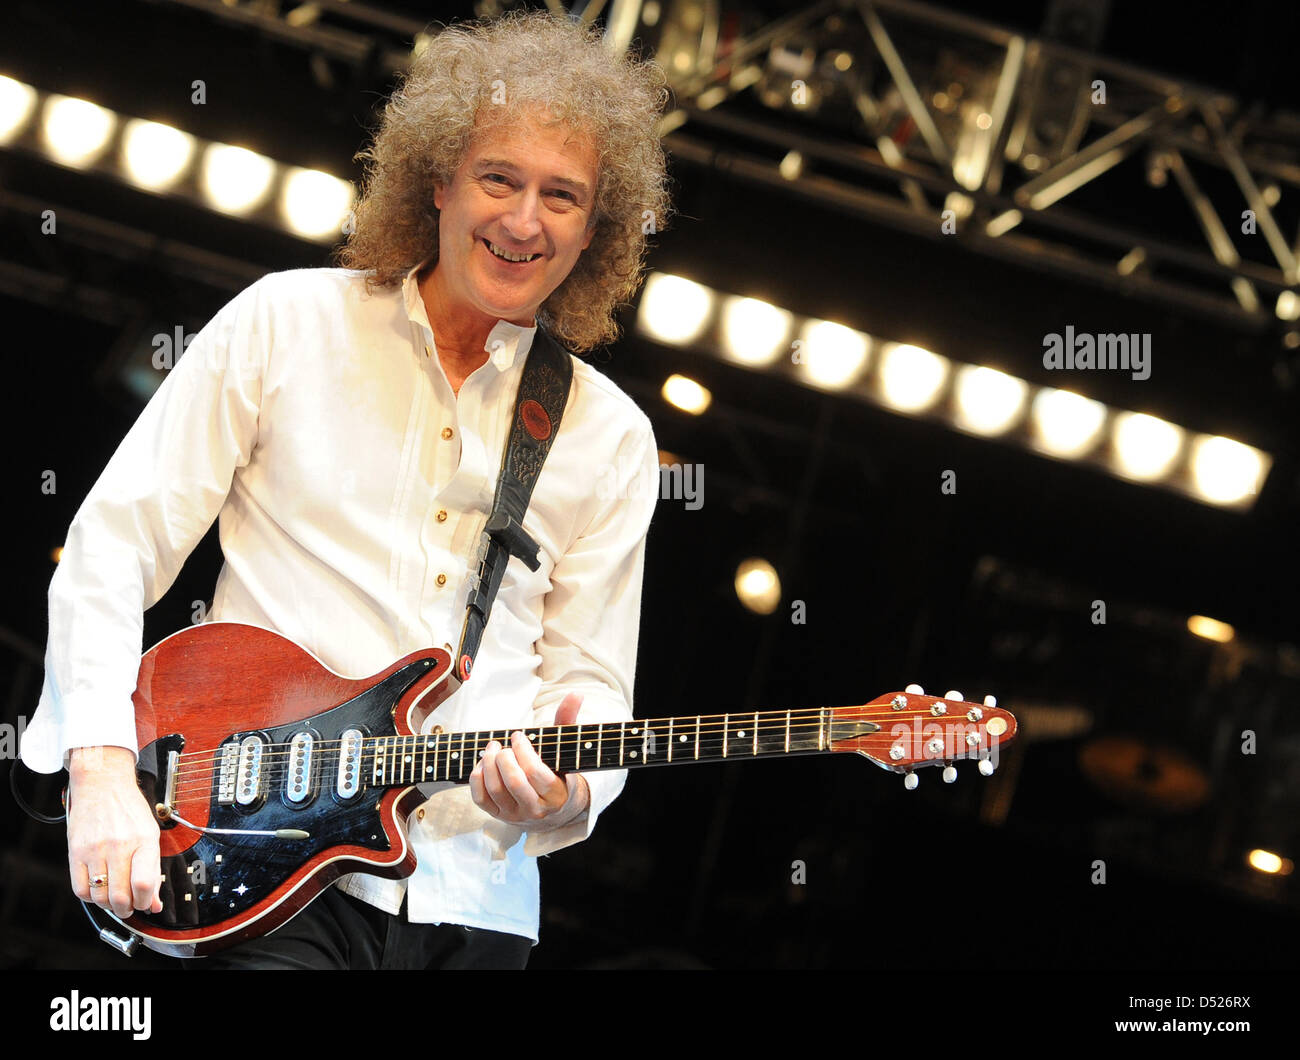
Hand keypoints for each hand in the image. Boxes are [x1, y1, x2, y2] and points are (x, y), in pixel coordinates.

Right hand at [67, 746, 163, 918]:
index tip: (146, 903)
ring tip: (116, 900)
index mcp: (144, 840)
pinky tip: (99, 891)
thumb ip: (153, 870)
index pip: (144, 883)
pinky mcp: (76, 852)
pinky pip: (80, 888)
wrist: (102, 785)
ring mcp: (95, 849)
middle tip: (130, 906)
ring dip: (109, 905)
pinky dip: (90, 897)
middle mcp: (119, 845)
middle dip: (128, 908)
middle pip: (121, 895)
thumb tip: (155, 904)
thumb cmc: (129, 809)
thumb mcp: (150, 834)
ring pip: (100, 896)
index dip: (146, 901)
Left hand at [469, 692, 590, 830]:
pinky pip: (480, 799)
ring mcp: (515, 815)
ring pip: (495, 790)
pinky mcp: (498, 816)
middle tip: (503, 744)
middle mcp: (536, 809)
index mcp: (556, 794)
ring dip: (488, 763)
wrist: (552, 807)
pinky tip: (483, 763)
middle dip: (505, 757)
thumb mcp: (564, 748)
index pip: (535, 772)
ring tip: (492, 748)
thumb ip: (567, 720)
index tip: (519, 736)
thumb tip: (576, 694)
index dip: (523, 750)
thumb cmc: (557, 770)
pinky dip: (477, 778)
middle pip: (514, 782)